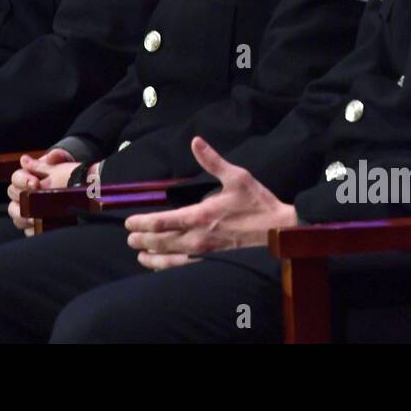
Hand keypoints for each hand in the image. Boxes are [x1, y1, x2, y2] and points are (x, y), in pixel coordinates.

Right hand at [6, 148, 76, 234]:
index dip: (23, 180)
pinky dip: (33, 230)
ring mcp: (29, 211)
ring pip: (16, 215)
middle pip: (13, 196)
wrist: (83, 191)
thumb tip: (41, 158)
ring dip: (24, 215)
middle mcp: (24, 194)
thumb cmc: (69, 175)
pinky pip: (28, 231)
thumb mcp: (64, 165)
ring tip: (36, 216)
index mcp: (27, 178)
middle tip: (36, 198)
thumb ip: (54, 158)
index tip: (36, 182)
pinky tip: (42, 226)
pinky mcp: (36, 226)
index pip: (16, 178)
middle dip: (22, 197)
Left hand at [124, 137, 297, 269]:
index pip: (160, 222)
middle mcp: (197, 238)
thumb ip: (212, 160)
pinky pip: (183, 269)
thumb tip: (196, 140)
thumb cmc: (259, 205)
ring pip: (168, 259)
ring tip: (139, 254)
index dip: (140, 224)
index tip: (129, 223)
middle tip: (129, 238)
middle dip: (140, 240)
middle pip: (158, 242)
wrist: (281, 234)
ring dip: (150, 256)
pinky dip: (166, 268)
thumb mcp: (237, 177)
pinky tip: (161, 267)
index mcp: (199, 216)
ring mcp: (204, 254)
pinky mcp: (212, 264)